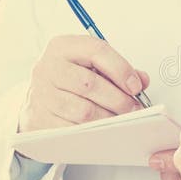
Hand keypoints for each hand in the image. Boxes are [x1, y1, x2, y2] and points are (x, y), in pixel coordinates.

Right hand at [18, 35, 149, 134]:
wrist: (39, 96)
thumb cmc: (70, 77)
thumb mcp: (92, 64)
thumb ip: (118, 69)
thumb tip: (141, 80)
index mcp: (63, 47)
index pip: (96, 51)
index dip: (121, 69)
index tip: (136, 86)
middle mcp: (49, 68)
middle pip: (89, 84)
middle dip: (118, 99)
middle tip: (134, 108)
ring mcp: (42, 95)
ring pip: (82, 110)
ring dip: (109, 118)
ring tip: (122, 120)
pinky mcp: (40, 119)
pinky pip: (72, 130)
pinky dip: (93, 132)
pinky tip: (104, 129)